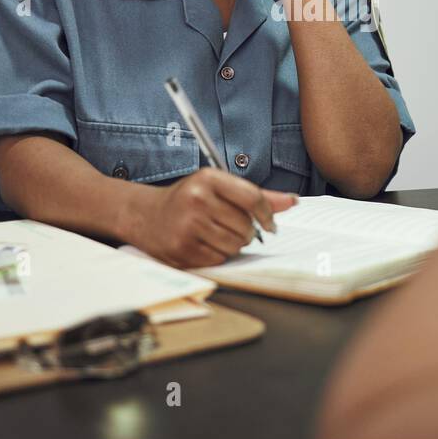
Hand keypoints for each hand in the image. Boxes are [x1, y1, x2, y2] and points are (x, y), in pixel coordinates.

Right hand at [126, 167, 296, 268]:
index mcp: (208, 179)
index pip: (253, 198)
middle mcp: (196, 199)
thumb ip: (255, 195)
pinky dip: (218, 255)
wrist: (145, 215)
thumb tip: (292, 201)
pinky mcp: (181, 249)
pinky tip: (204, 244)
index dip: (268, 215)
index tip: (270, 224)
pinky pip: (218, 259)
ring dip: (233, 244)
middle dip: (247, 232)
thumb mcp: (218, 187)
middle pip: (246, 226)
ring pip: (234, 245)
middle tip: (232, 227)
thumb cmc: (188, 199)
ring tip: (217, 234)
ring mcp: (187, 226)